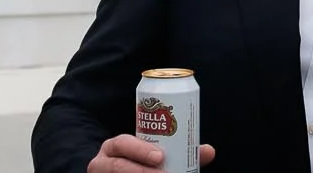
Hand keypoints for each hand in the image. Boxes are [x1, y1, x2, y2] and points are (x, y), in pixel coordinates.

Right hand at [87, 135, 216, 171]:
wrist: (120, 171)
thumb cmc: (138, 161)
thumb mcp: (152, 153)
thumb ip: (179, 152)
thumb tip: (209, 151)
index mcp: (115, 146)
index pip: (122, 143)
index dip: (140, 149)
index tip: (160, 157)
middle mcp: (103, 162)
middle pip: (118, 167)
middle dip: (141, 171)